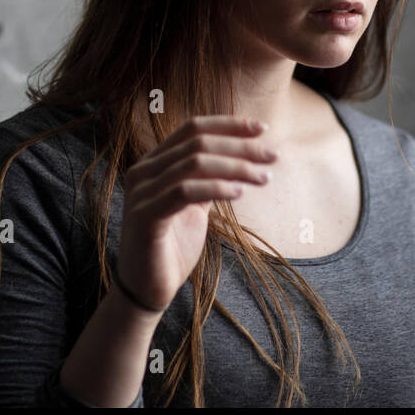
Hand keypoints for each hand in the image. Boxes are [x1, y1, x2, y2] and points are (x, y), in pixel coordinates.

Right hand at [116, 116, 275, 312]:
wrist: (148, 289)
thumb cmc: (173, 246)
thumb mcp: (194, 205)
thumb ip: (206, 178)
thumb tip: (239, 156)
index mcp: (153, 163)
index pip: (193, 128)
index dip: (229, 125)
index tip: (262, 128)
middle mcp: (143, 171)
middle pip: (198, 143)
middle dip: (241, 146)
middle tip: (273, 155)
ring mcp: (141, 192)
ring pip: (194, 163)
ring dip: (236, 167)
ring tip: (263, 177)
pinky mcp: (145, 216)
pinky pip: (185, 191)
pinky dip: (216, 187)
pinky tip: (239, 193)